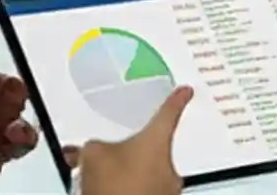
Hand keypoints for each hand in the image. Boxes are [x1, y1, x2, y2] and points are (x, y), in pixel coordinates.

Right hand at [64, 86, 193, 194]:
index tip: (186, 92)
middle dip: (128, 154)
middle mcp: (168, 166)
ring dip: (126, 176)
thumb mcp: (93, 155)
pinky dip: (128, 191)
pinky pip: (143, 192)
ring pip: (144, 174)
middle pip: (150, 150)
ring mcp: (166, 190)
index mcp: (156, 142)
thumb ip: (95, 146)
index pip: (169, 113)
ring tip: (103, 183)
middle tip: (107, 161)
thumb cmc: (117, 187)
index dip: (176, 101)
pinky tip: (111, 192)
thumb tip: (91, 150)